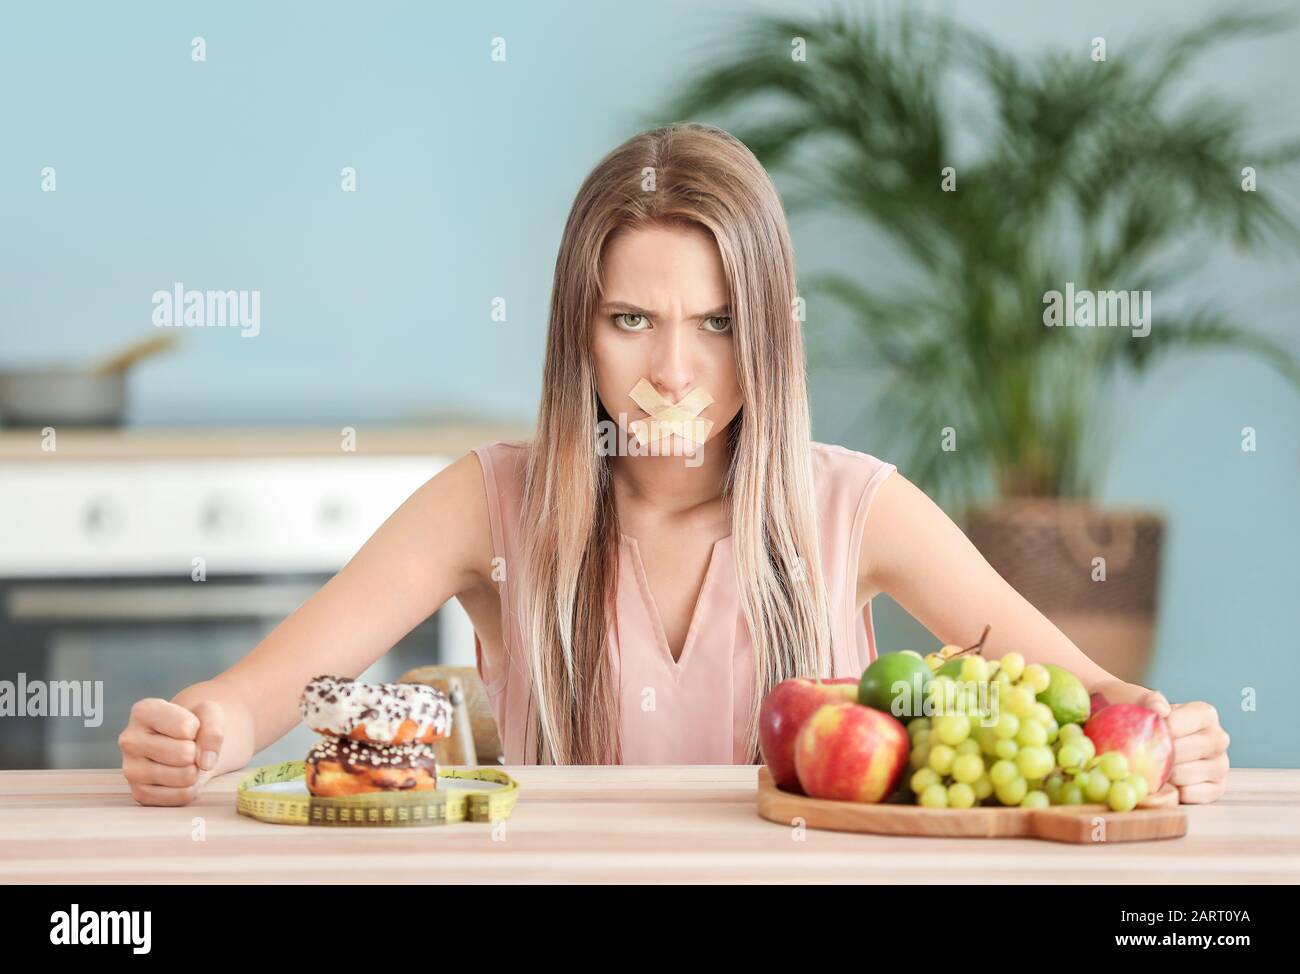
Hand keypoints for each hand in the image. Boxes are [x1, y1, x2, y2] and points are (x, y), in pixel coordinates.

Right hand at [118, 698, 224, 806]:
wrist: (184, 744)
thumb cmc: (193, 724)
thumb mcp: (208, 713)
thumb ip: (214, 728)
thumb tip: (206, 762)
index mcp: (142, 712)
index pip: (187, 727)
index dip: (197, 728)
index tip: (188, 727)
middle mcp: (129, 740)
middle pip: (185, 753)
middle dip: (196, 752)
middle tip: (188, 747)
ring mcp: (131, 769)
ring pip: (185, 776)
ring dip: (195, 770)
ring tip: (183, 762)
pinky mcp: (139, 793)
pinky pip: (182, 796)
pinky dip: (190, 788)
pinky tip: (179, 777)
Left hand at [1091, 681, 1229, 803]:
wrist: (1146, 737)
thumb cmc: (1145, 718)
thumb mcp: (1141, 702)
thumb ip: (1149, 700)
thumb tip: (1160, 710)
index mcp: (1205, 714)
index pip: (1179, 725)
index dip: (1156, 733)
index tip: (1142, 735)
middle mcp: (1219, 738)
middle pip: (1186, 752)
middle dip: (1158, 756)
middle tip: (1140, 757)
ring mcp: (1220, 764)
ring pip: (1189, 775)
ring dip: (1164, 776)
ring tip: (1150, 769)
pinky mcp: (1217, 787)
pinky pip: (1196, 795)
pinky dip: (1175, 792)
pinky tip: (1164, 783)